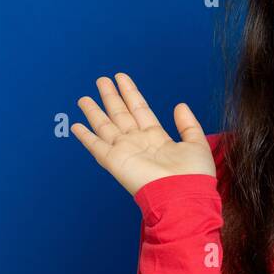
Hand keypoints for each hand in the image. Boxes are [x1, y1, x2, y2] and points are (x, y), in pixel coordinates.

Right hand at [71, 72, 215, 196]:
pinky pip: (96, 146)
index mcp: (157, 138)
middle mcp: (138, 142)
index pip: (140, 110)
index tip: (121, 78)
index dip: (130, 93)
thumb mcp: (196, 143)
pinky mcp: (114, 162)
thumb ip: (188, 124)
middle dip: (111, 97)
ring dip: (94, 112)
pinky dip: (86, 137)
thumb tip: (180, 105)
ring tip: (84, 98)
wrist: (183, 195)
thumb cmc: (193, 175)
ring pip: (106, 126)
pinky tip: (76, 125)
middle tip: (101, 80)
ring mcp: (125, 151)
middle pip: (120, 114)